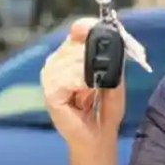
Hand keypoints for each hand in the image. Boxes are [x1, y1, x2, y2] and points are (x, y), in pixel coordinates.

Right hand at [41, 17, 125, 151]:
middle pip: (75, 44)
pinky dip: (80, 84)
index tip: (104, 30)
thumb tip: (115, 41)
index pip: (77, 30)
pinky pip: (65, 79)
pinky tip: (84, 96)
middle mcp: (56, 63)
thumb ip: (113, 60)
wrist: (98, 137)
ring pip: (71, 60)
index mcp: (70, 55)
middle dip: (93, 57)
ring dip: (88, 74)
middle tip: (100, 79)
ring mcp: (50, 77)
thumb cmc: (105, 109)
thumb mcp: (114, 79)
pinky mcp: (49, 93)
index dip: (89, 28)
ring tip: (91, 92)